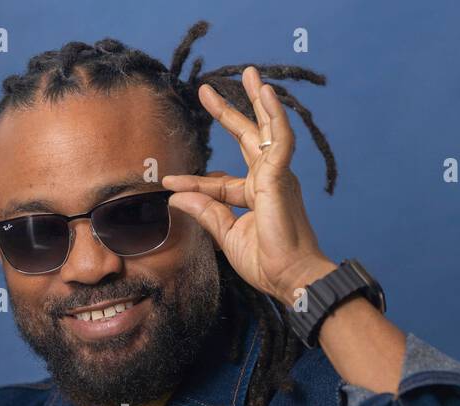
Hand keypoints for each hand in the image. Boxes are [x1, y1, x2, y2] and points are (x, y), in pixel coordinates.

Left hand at [163, 66, 335, 306]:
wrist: (290, 277)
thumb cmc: (267, 262)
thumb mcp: (227, 236)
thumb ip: (205, 213)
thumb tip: (176, 198)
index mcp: (255, 196)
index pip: (220, 181)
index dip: (194, 182)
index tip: (169, 182)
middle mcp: (269, 180)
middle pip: (248, 138)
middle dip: (230, 113)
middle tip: (206, 91)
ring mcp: (277, 176)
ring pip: (268, 129)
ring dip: (258, 100)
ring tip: (250, 73)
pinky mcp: (282, 176)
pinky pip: (279, 139)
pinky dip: (274, 115)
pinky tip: (266, 93)